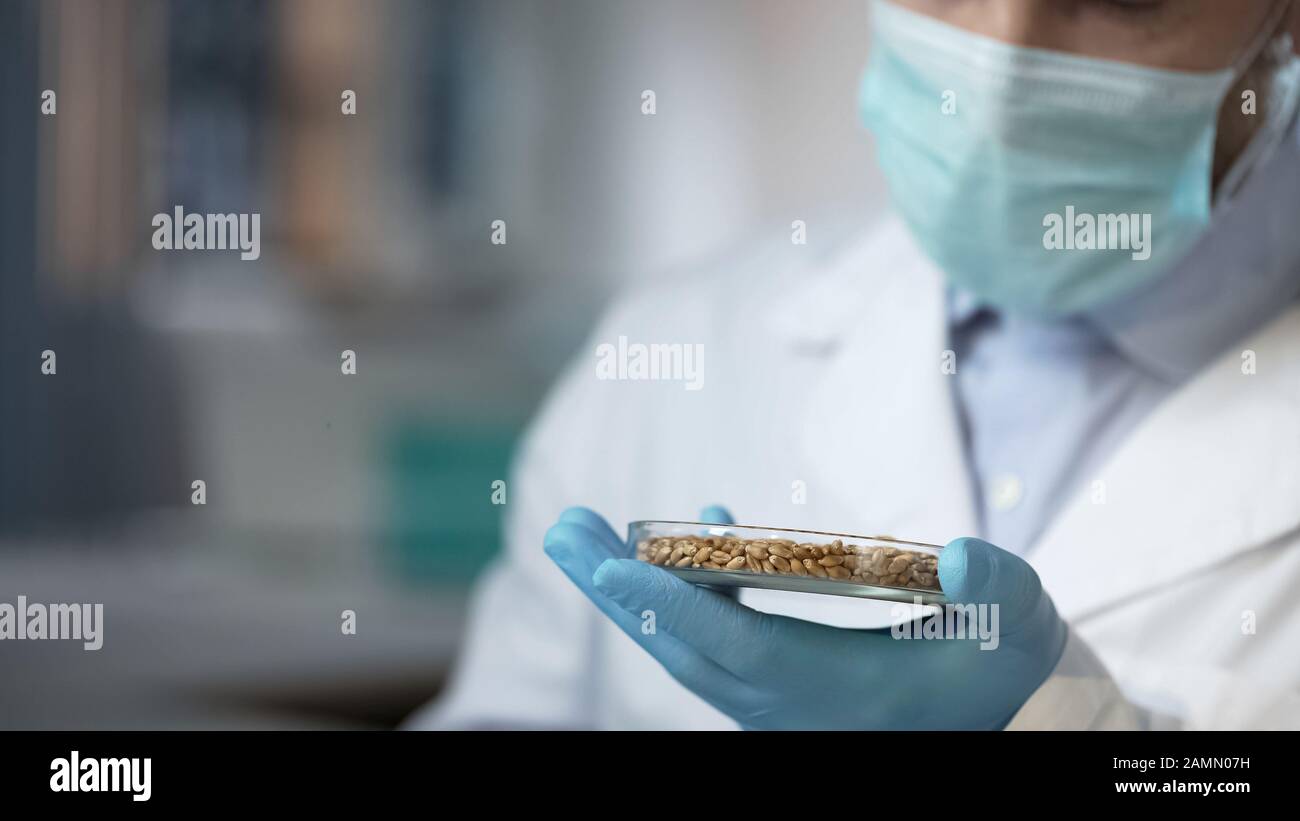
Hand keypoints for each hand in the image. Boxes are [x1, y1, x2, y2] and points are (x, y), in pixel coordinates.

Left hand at [544, 506, 1067, 728]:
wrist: (1005, 723)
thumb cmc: (1009, 674)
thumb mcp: (1019, 626)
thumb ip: (997, 588)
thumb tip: (959, 555)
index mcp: (833, 693)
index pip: (733, 647)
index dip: (670, 602)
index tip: (610, 563)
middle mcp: (788, 706)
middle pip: (681, 648)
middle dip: (616, 590)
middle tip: (563, 531)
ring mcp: (775, 700)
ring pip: (685, 646)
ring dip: (632, 590)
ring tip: (585, 533)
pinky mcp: (778, 686)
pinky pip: (714, 639)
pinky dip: (688, 593)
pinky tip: (699, 534)